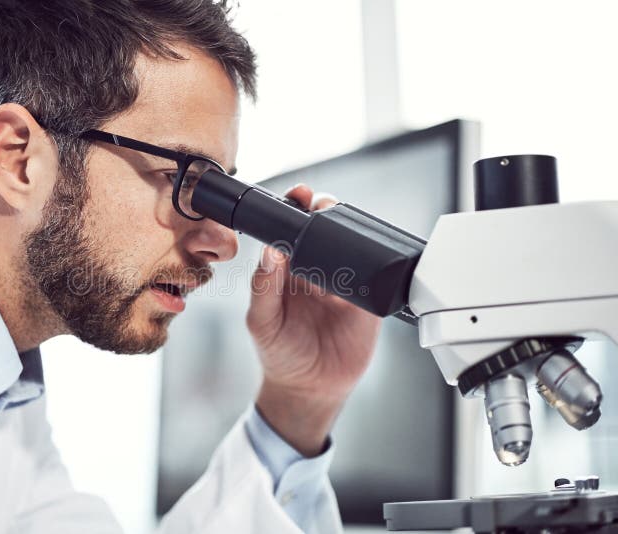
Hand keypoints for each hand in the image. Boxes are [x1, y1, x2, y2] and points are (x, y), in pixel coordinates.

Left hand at [248, 184, 381, 456]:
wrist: (309, 390)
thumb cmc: (279, 355)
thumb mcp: (262, 322)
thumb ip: (264, 288)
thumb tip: (269, 252)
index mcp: (287, 272)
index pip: (291, 233)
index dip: (294, 211)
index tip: (296, 195)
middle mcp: (315, 273)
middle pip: (322, 232)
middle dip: (323, 211)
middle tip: (321, 203)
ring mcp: (343, 285)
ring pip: (349, 247)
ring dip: (348, 230)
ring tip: (340, 221)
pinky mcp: (367, 303)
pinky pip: (373, 276)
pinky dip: (372, 262)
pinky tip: (366, 255)